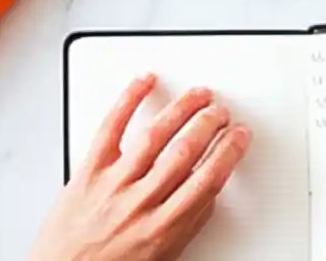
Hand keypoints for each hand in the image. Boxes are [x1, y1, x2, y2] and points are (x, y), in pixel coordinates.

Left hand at [29, 75, 251, 260]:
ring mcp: (112, 184)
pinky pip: (110, 128)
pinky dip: (128, 100)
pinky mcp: (87, 172)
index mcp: (164, 227)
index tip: (239, 136)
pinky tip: (144, 82)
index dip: (230, 151)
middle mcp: (140, 203)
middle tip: (221, 113)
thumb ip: (189, 220)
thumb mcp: (164, 254)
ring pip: (154, 135)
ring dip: (182, 109)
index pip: (208, 178)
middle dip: (210, 124)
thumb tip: (211, 188)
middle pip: (185, 151)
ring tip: (199, 95)